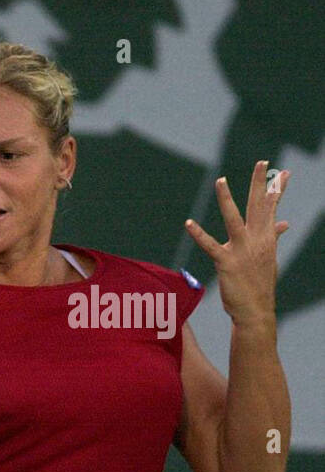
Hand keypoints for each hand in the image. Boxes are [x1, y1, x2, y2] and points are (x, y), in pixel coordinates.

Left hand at [184, 160, 289, 325]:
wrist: (255, 310)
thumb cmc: (259, 284)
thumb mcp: (268, 257)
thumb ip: (273, 236)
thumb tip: (284, 223)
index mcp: (266, 238)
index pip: (272, 208)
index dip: (276, 189)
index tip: (283, 172)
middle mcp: (257, 240)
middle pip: (258, 206)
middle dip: (260, 183)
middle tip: (263, 162)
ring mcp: (241, 250)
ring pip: (233, 219)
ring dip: (227, 199)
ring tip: (221, 180)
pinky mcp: (226, 261)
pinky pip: (210, 244)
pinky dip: (199, 233)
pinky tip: (189, 222)